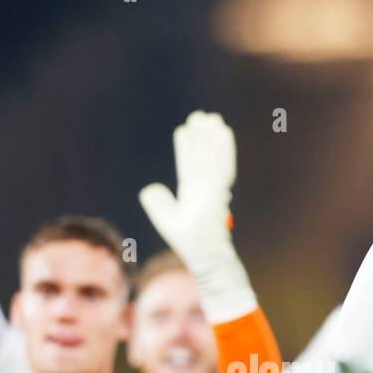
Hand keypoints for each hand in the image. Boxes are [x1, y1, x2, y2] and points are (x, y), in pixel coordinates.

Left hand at [138, 110, 235, 261]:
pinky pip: (221, 165)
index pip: (188, 165)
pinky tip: (224, 132)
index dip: (185, 148)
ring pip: (212, 156)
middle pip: (202, 155)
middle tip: (199, 116)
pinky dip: (223, 149)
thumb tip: (149, 188)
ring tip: (211, 118)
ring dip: (212, 137)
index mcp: (193, 193)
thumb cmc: (189, 243)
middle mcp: (204, 187)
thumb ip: (157, 203)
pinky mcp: (219, 190)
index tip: (183, 130)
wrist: (205, 256)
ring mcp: (213, 187)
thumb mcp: (166, 221)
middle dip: (201, 137)